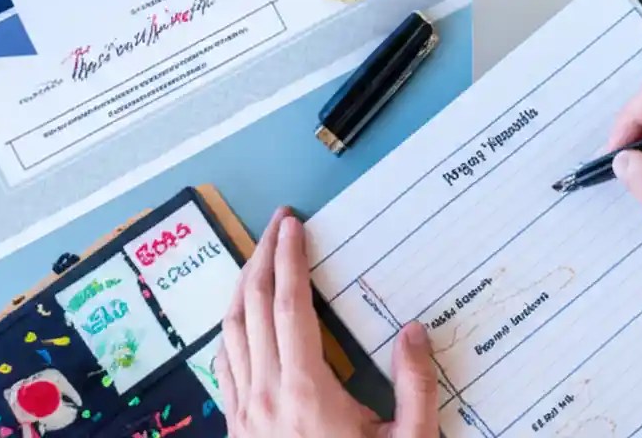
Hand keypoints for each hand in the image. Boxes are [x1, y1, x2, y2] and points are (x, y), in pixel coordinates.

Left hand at [218, 208, 439, 437]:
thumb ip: (416, 387)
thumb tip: (415, 332)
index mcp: (306, 390)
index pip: (288, 305)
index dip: (288, 258)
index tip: (292, 224)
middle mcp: (265, 395)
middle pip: (251, 307)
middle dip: (262, 257)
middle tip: (277, 225)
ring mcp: (244, 413)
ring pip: (230, 331)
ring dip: (242, 287)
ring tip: (259, 258)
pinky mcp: (238, 428)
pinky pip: (225, 364)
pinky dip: (232, 328)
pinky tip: (243, 321)